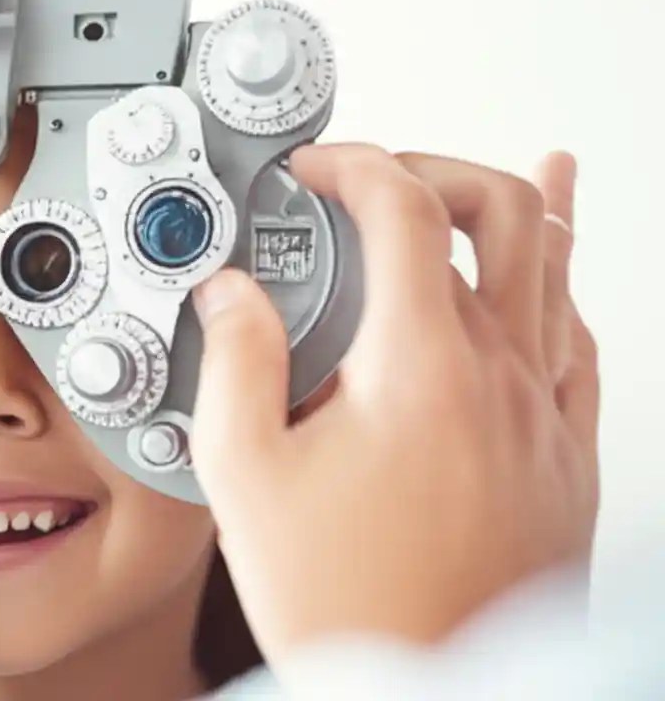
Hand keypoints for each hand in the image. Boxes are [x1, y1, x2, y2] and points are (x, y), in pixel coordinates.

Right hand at [188, 145, 598, 664]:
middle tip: (386, 177)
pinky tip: (554, 290)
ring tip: (529, 169)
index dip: (354, 163)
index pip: (403, 207)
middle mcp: (500, 375)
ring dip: (528, 209)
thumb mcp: (245, 476)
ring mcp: (545, 416)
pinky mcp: (567, 458)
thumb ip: (233, 362)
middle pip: (503, 213)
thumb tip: (229, 293)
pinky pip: (581, 347)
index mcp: (420, 366)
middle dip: (437, 168)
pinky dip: (565, 295)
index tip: (317, 171)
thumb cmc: (340, 599)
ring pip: (558, 271)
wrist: (426, 688)